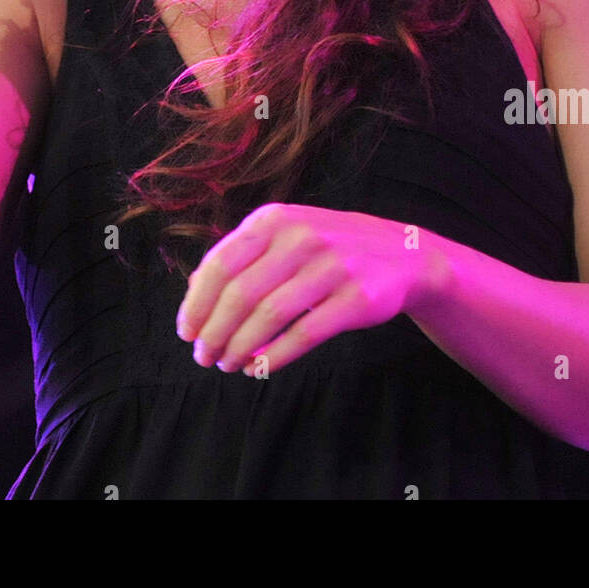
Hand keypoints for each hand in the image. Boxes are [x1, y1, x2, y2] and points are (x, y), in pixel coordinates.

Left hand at [174, 203, 436, 375]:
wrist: (402, 254)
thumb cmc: (328, 248)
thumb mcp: (284, 234)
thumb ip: (241, 256)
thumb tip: (192, 290)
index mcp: (275, 219)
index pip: (221, 263)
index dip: (197, 303)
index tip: (186, 333)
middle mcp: (301, 237)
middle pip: (240, 293)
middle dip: (215, 332)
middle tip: (204, 357)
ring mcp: (331, 266)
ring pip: (269, 315)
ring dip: (240, 347)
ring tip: (228, 364)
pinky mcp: (355, 298)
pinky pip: (304, 334)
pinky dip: (274, 355)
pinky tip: (258, 368)